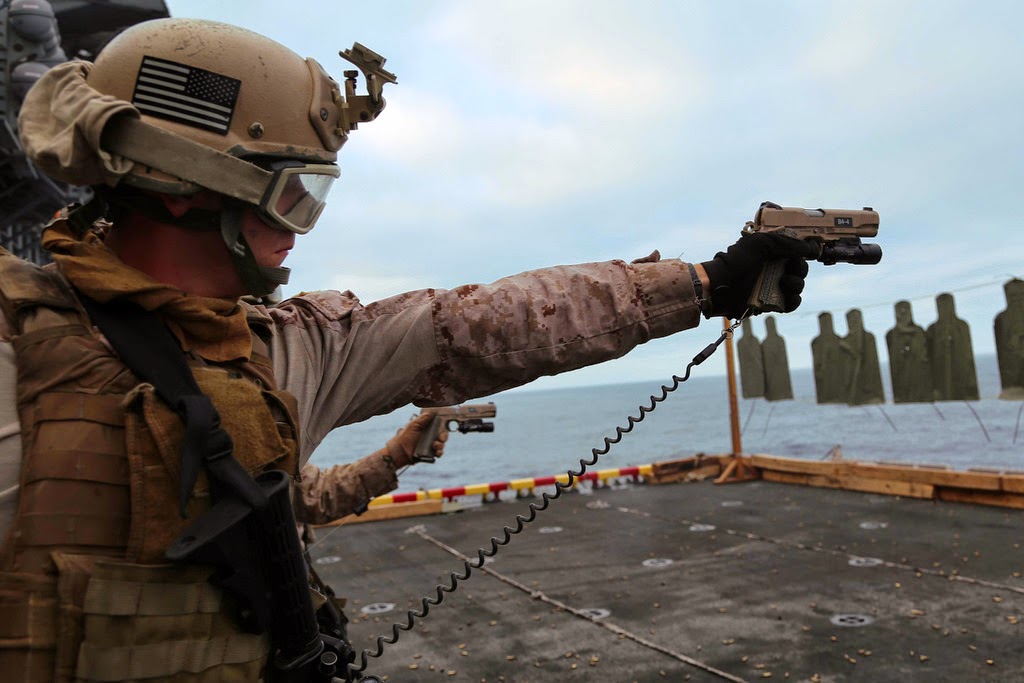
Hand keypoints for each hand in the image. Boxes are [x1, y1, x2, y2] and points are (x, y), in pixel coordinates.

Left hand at [386, 412, 448, 467]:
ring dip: (441, 445)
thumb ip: (422, 418)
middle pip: (442, 436)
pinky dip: (439, 453)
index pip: (439, 427)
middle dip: (444, 437)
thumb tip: (431, 412)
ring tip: (436, 446)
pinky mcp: (430, 454)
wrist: (400, 450)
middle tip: (441, 438)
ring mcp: (430, 446)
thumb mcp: (413, 425)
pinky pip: (438, 453)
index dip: (443, 427)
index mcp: (428, 429)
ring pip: (441, 445)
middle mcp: (430, 437)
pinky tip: (437, 452)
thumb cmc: (405, 436)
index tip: (444, 427)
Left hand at [699, 233, 818, 318]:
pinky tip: (789, 296)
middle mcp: (774, 268)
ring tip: (785, 282)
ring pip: (798, 286)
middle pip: (800, 269)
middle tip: (791, 269)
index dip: (803, 253)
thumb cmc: (735, 262)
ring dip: (797, 284)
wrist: (720, 287)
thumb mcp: (759, 244)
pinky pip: (791, 303)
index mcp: (771, 252)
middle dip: (800, 269)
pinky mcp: (771, 303)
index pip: (795, 252)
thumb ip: (785, 243)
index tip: (809, 253)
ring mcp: (773, 286)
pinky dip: (794, 301)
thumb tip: (808, 248)